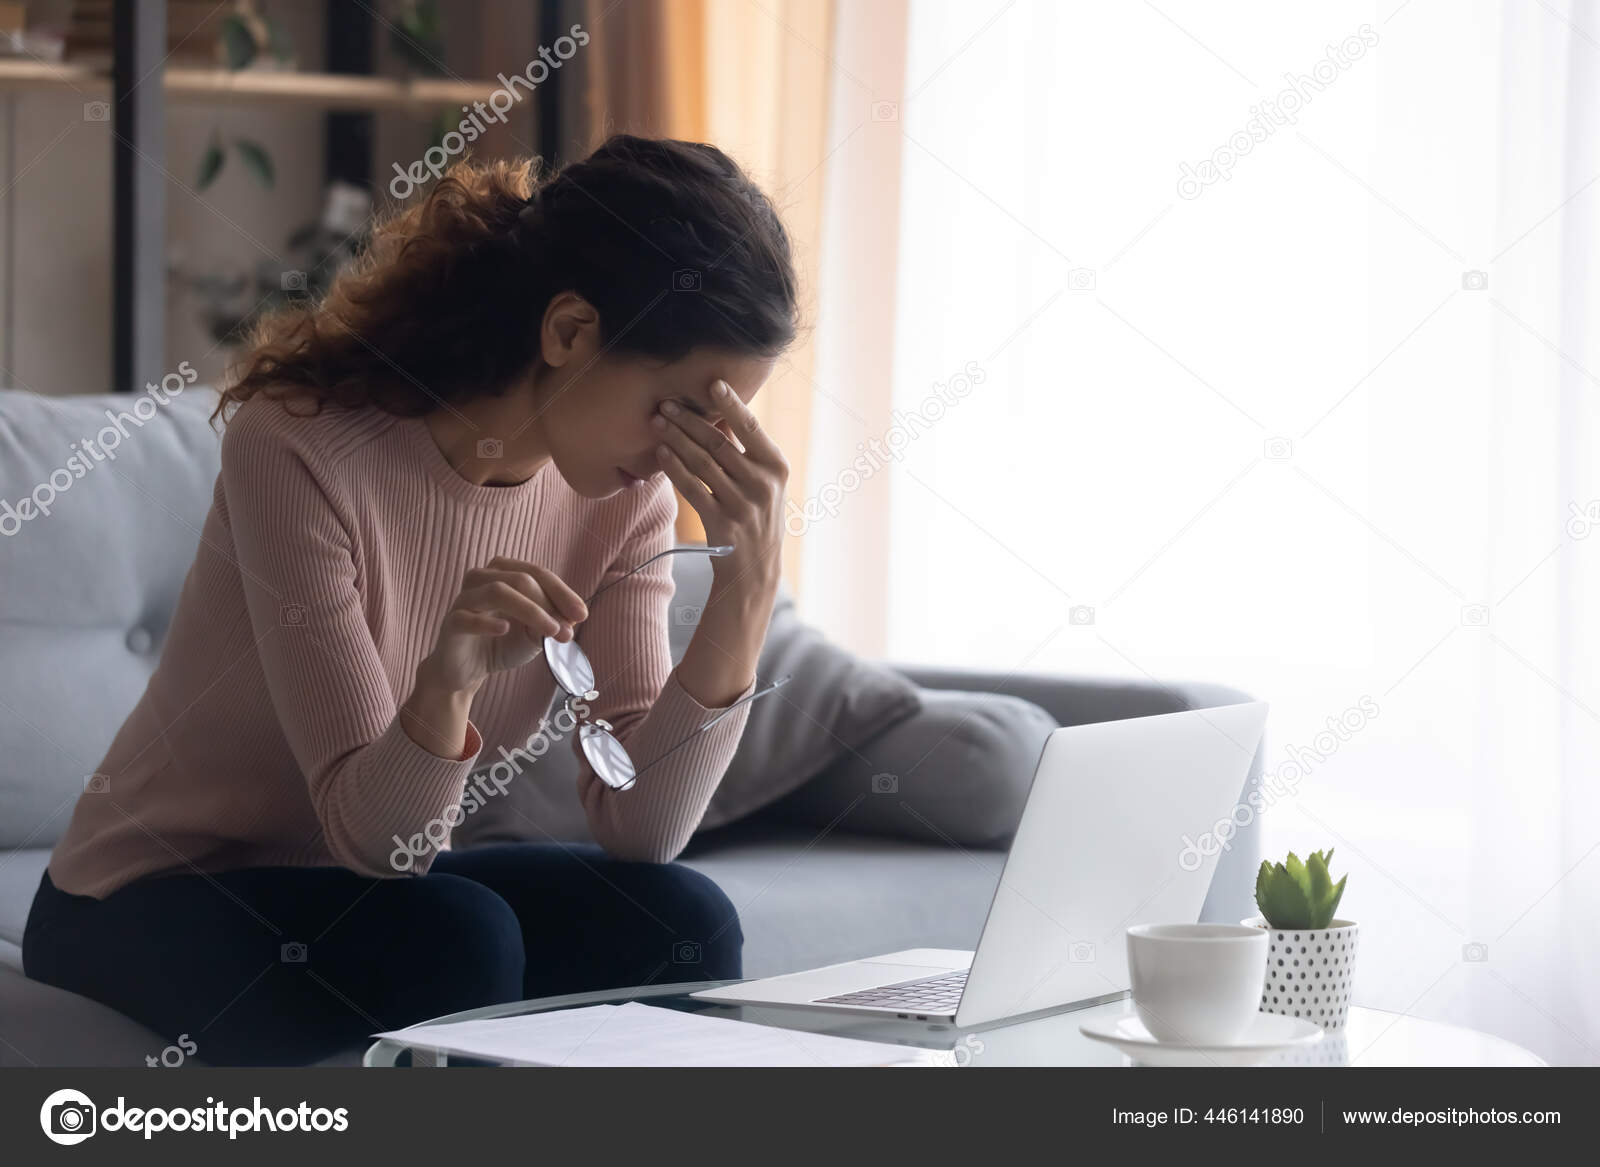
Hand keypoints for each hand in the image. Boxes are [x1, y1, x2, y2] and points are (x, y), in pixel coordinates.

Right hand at [419, 557, 588, 696]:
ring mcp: (464, 599)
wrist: (467, 671)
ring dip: (530, 611)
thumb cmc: (502, 644)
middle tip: (566, 632)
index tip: (581, 615)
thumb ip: (550, 622)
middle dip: (549, 605)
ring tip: (549, 631)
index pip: (537, 573)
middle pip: (521, 579)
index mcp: (504, 572)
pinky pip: (467, 617)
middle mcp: (482, 578)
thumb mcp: (534, 634)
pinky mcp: (451, 622)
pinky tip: (504, 629)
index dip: (562, 592)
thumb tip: (571, 620)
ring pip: (498, 591)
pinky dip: (487, 622)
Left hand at [653, 379, 788, 593]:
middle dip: (689, 420)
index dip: (731, 404)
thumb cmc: (756, 516)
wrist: (755, 570)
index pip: (751, 428)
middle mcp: (763, 485)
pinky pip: (692, 488)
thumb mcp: (764, 483)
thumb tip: (719, 413)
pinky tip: (660, 453)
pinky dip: (674, 468)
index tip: (712, 383)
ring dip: (676, 439)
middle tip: (666, 403)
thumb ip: (746, 451)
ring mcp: (743, 505)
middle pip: (719, 443)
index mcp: (777, 467)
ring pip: (702, 463)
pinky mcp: (721, 524)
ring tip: (657, 422)